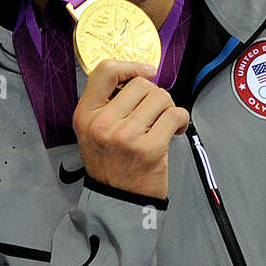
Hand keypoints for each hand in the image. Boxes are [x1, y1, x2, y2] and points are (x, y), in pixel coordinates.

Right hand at [73, 60, 190, 199]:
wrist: (117, 199)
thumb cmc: (109, 162)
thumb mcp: (92, 130)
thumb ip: (106, 103)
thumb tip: (138, 76)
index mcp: (85, 115)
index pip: (104, 71)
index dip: (129, 66)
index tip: (143, 72)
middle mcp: (102, 123)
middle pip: (141, 84)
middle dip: (154, 94)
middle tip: (153, 111)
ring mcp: (126, 136)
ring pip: (161, 97)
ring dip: (168, 107)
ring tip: (163, 122)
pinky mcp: (150, 148)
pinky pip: (175, 115)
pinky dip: (180, 120)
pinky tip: (173, 130)